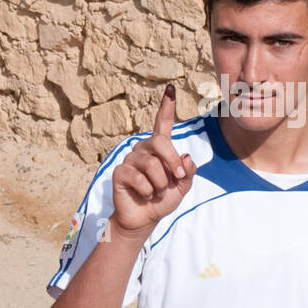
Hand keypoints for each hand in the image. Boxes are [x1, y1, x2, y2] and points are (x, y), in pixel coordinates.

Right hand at [110, 84, 195, 237]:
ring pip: (152, 165)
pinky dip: (147, 190)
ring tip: (156, 192)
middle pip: (161, 143)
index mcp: (159, 149)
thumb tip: (185, 157)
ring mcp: (130, 160)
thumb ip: (188, 171)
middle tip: (177, 178)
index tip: (170, 88)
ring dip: (161, 183)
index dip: (166, 107)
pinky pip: (139, 178)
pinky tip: (144, 195)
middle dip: (172, 162)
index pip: (163, 124)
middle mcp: (143, 150)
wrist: (144, 218)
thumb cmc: (163, 199)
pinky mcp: (119, 172)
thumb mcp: (183, 185)